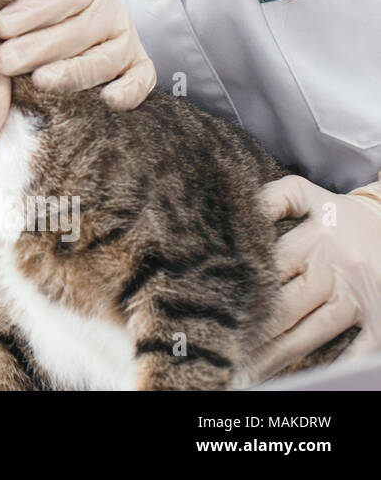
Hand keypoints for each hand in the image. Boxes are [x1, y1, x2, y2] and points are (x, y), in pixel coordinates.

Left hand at [0, 0, 155, 110]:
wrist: (62, 22)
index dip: (33, 11)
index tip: (1, 25)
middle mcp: (111, 12)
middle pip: (78, 31)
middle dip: (39, 47)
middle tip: (5, 61)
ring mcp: (125, 42)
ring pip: (104, 60)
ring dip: (73, 73)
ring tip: (40, 81)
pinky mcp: (137, 69)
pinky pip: (142, 81)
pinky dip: (130, 92)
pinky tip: (108, 99)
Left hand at [236, 176, 380, 385]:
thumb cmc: (338, 215)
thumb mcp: (306, 195)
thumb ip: (270, 198)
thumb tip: (234, 207)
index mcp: (315, 237)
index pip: (270, 266)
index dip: (239, 287)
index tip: (211, 307)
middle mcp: (336, 268)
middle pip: (286, 305)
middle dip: (252, 329)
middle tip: (221, 349)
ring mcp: (359, 297)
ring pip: (313, 332)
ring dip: (278, 355)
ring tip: (247, 371)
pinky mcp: (380, 319)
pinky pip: (359, 350)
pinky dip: (336, 367)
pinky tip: (308, 380)